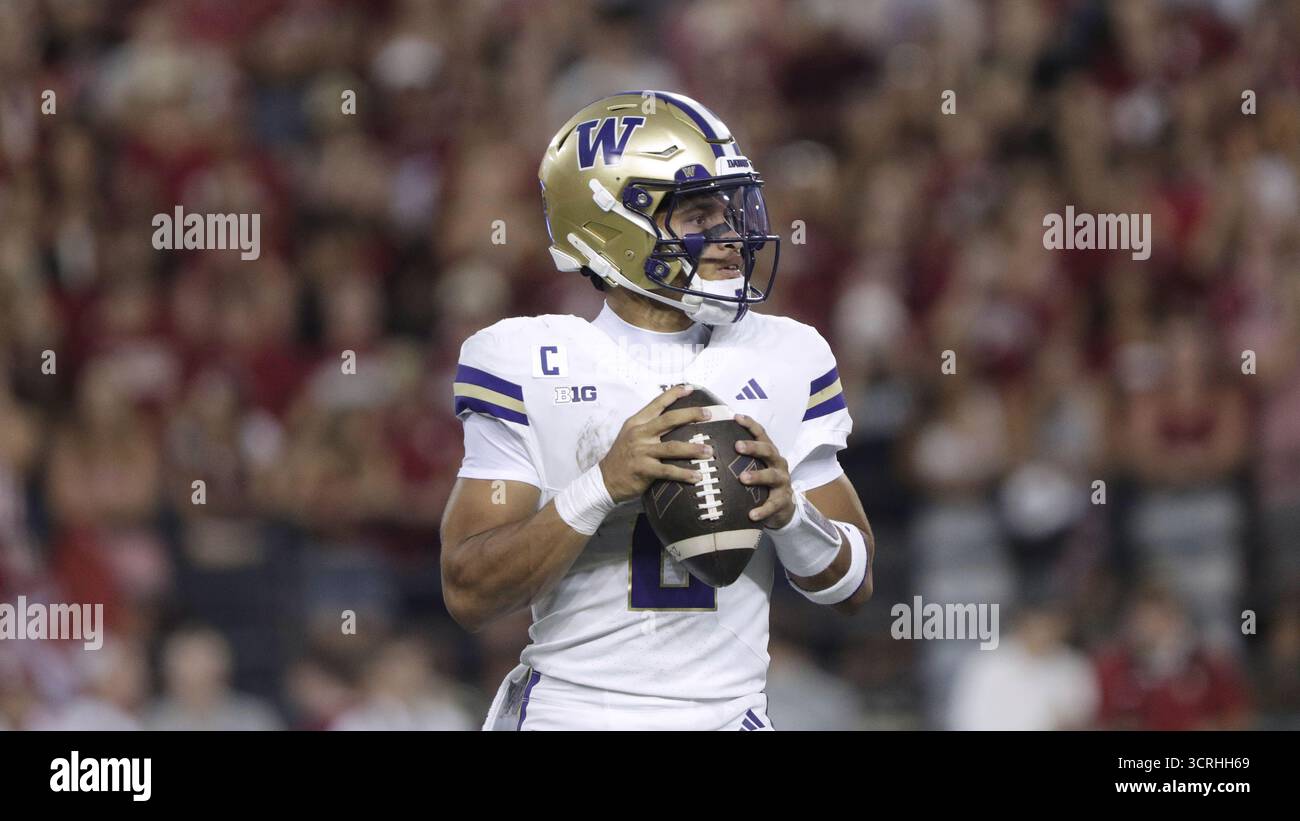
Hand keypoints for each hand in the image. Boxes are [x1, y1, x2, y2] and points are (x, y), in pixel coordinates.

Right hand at [598, 385, 714, 502]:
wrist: (605, 479)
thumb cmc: (623, 456)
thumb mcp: (631, 434)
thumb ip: (648, 425)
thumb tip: (675, 418)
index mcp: (637, 422)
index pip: (657, 403)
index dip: (674, 394)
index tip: (690, 387)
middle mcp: (639, 434)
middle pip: (669, 420)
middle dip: (691, 415)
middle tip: (708, 414)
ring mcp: (641, 452)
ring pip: (672, 447)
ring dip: (693, 449)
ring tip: (709, 451)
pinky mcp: (644, 470)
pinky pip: (668, 470)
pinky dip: (684, 474)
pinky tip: (697, 476)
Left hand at [733, 413, 795, 528]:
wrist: (783, 507)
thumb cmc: (761, 482)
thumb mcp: (754, 466)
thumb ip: (737, 457)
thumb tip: (705, 446)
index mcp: (769, 452)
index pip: (761, 434)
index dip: (750, 424)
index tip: (736, 417)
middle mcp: (778, 463)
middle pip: (768, 450)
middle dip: (753, 447)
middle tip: (737, 446)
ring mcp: (782, 482)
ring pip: (772, 475)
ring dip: (757, 476)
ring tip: (742, 478)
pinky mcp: (783, 501)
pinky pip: (772, 505)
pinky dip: (762, 510)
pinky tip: (751, 515)